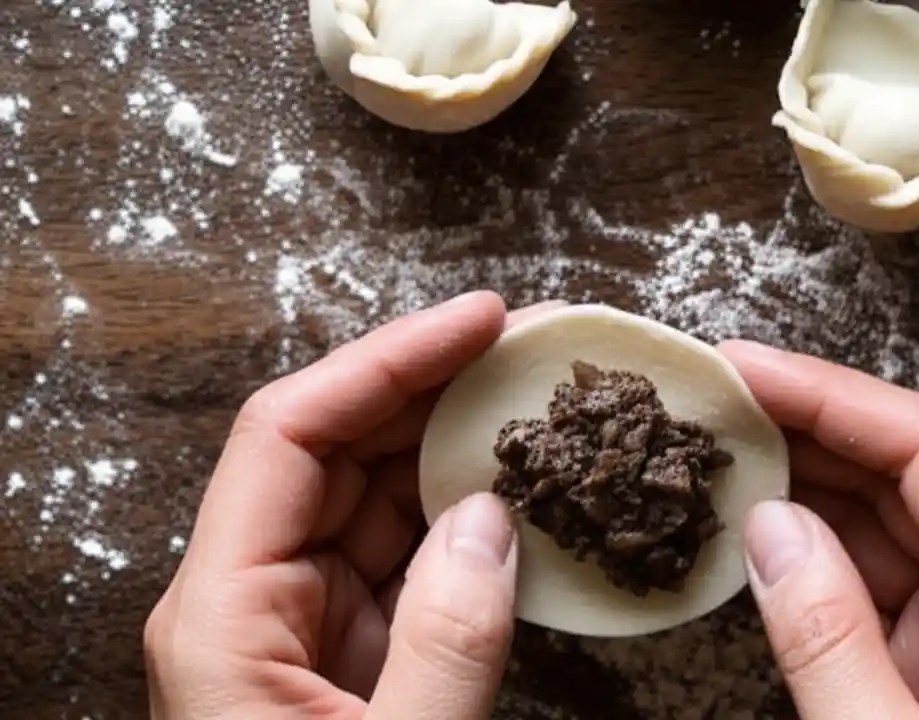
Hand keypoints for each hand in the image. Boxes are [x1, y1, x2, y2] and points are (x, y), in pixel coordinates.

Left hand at [145, 292, 552, 718]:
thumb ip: (444, 645)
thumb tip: (489, 519)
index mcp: (224, 615)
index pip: (288, 434)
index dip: (386, 360)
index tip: (478, 322)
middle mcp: (254, 600)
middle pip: (336, 448)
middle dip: (435, 385)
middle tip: (526, 348)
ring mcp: (303, 624)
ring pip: (379, 497)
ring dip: (459, 448)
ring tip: (536, 406)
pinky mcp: (351, 655)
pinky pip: (410, 558)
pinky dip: (468, 521)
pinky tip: (522, 496)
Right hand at [719, 341, 918, 719]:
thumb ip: (827, 640)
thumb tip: (771, 525)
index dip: (831, 395)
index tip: (744, 369)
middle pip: (914, 476)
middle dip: (810, 432)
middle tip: (717, 403)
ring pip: (894, 529)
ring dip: (806, 490)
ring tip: (721, 453)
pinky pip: (886, 588)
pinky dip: (819, 559)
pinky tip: (761, 533)